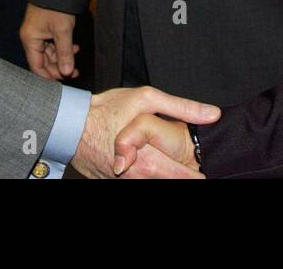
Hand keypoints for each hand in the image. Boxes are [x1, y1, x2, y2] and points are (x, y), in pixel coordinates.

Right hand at [20, 3, 78, 79]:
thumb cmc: (56, 6)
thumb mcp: (63, 31)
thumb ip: (64, 53)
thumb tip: (67, 72)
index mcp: (30, 40)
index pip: (36, 66)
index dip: (49, 76)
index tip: (63, 81)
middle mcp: (31, 38)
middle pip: (43, 60)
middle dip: (59, 67)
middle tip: (74, 72)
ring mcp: (38, 33)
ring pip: (50, 53)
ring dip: (63, 57)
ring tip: (76, 59)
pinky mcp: (46, 28)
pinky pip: (53, 43)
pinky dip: (63, 47)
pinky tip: (74, 47)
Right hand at [71, 87, 218, 178]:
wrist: (68, 125)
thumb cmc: (108, 109)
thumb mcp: (147, 98)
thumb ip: (181, 107)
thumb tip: (213, 114)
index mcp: (148, 161)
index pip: (183, 178)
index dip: (196, 176)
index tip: (208, 171)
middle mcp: (135, 178)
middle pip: (168, 182)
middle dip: (183, 177)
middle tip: (198, 172)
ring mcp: (122, 181)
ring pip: (151, 183)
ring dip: (163, 176)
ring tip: (179, 171)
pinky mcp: (111, 181)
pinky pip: (133, 182)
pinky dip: (145, 176)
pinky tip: (152, 168)